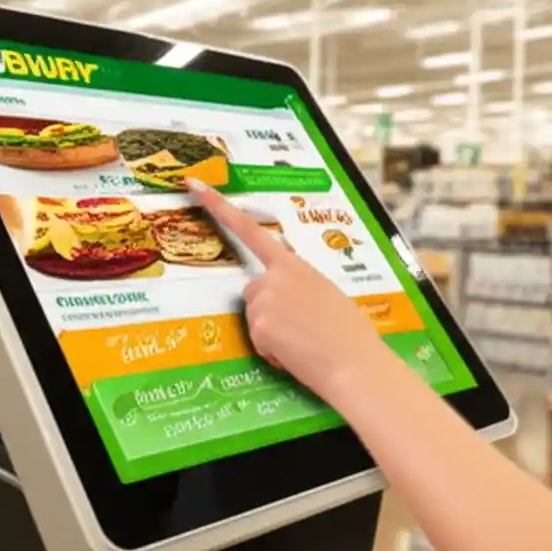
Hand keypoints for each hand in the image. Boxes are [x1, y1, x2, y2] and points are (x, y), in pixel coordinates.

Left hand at [188, 179, 394, 402]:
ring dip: (271, 333)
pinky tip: (296, 354)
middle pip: (253, 291)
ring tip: (302, 343)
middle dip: (267, 310)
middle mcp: (275, 278)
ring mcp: (265, 301)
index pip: (252, 230)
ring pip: (254, 317)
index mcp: (295, 265)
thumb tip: (288, 297)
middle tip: (301, 329)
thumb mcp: (327, 293)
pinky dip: (273, 352)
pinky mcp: (260, 327)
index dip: (220, 208)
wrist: (355, 363)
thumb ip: (300, 285)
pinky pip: (258, 341)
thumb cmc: (349, 333)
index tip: (196, 187)